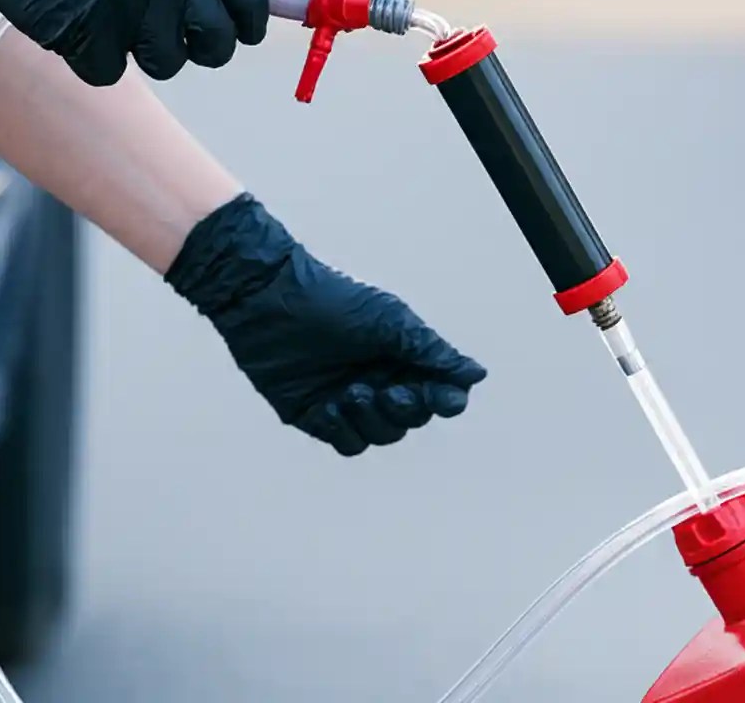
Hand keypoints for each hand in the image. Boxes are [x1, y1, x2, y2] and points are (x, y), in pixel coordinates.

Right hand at [0, 0, 267, 84]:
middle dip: (193, 45)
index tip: (225, 25)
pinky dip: (88, 52)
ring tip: (106, 4)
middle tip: (159, 22)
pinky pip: (106, 70)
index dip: (238, 25)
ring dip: (139, 45)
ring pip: (165, 64)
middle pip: (215, 49)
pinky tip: (72, 15)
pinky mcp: (92, 32)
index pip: (250, 12)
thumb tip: (221, 7)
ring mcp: (139, 10)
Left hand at [165, 194, 486, 455]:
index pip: (439, 394)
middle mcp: (380, 382)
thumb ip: (433, 352)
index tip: (443, 398)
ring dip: (372, 419)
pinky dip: (344, 430)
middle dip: (405, 409)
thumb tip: (476, 374)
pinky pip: (346, 442)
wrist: (268, 302)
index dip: (445, 400)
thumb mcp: (390, 322)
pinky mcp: (316, 416)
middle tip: (387, 389)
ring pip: (382, 436)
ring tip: (351, 392)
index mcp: (403, 358)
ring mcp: (349, 402)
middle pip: (412, 419)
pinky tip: (330, 405)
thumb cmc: (332, 302)